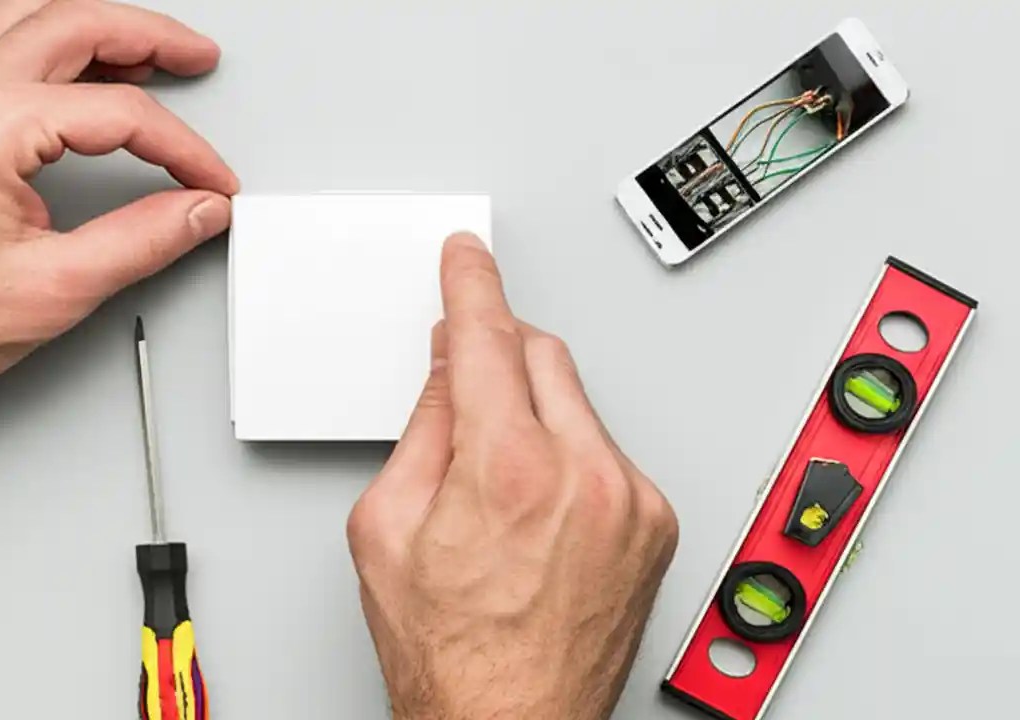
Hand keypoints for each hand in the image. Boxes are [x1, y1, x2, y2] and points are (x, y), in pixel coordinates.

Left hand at [0, 0, 237, 412]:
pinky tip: (76, 66)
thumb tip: (196, 211)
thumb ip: (143, 240)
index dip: (183, 148)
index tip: (209, 181)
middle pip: (75, 25)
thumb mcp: (56, 286)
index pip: (119, 113)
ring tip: (145, 49)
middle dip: (149, 36)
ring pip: (30, 16)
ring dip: (96, 25)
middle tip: (195, 56)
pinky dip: (49, 41)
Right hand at [347, 233, 678, 719]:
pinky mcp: (656, 523)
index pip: (489, 337)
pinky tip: (538, 510)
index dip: (471, 284)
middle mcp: (584, 475)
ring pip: (579, 403)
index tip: (467, 257)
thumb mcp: (388, 529)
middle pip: (543, 356)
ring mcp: (630, 500)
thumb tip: (448, 371)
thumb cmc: (451, 652)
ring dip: (536, 414)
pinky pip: (607, 452)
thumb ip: (424, 429)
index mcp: (508, 468)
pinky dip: (572, 456)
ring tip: (499, 487)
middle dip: (500, 353)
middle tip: (466, 384)